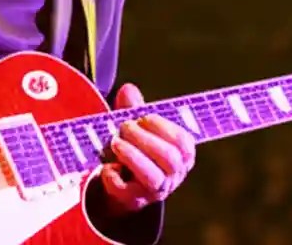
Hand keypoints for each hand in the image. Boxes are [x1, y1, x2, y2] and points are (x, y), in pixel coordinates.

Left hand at [99, 83, 196, 214]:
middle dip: (144, 139)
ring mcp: (156, 190)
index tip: (144, 117)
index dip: (162, 127)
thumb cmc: (138, 147)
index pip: (182, 142)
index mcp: (183, 154)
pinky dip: (115, 178)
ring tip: (115, 142)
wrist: (125, 183)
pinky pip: (128, 193)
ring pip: (153, 178)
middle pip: (168, 159)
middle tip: (125, 127)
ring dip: (133, 157)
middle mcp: (174, 175)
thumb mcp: (139, 127)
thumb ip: (135, 108)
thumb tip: (128, 89)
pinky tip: (108, 167)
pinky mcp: (135, 201)